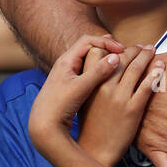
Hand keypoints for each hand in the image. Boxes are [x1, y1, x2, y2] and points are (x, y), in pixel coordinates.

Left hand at [28, 34, 124, 156]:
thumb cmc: (59, 105)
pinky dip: (99, 70)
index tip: (122, 50)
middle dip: (106, 47)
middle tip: (123, 52)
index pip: (88, 41)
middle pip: (88, 47)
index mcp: (66, 60)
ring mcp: (68, 75)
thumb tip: (116, 57)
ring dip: (103, 59)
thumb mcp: (80, 87)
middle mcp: (66, 65)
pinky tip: (109, 77)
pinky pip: (87, 71)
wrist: (43, 125)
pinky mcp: (70, 86)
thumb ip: (98, 72)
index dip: (106, 42)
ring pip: (88, 60)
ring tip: (119, 62)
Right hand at [76, 44, 165, 166]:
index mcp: (89, 82)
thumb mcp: (84, 98)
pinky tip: (161, 66)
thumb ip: (93, 79)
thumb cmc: (90, 124)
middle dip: (132, 49)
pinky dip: (155, 73)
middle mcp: (103, 86)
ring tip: (152, 50)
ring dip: (145, 55)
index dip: (109, 46)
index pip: (97, 52)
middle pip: (120, 57)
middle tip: (142, 47)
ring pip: (135, 67)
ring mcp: (118, 97)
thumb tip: (104, 62)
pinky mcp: (133, 109)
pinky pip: (146, 86)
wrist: (95, 150)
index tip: (119, 46)